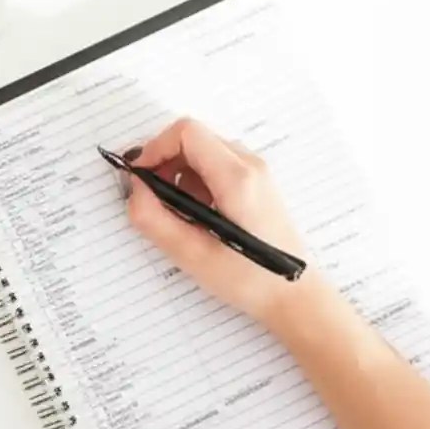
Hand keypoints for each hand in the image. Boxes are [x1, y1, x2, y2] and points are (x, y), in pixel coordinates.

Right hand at [124, 118, 321, 325]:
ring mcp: (256, 172)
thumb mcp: (191, 254)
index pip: (187, 132)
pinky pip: (215, 165)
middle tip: (153, 196)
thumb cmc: (251, 279)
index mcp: (237, 178)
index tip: (140, 176)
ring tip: (178, 212)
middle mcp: (250, 166)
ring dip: (179, 173)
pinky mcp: (256, 183)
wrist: (295, 296)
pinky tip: (197, 214)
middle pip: (193, 138)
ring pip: (202, 150)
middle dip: (164, 161)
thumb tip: (134, 188)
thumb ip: (153, 218)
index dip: (155, 148)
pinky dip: (195, 181)